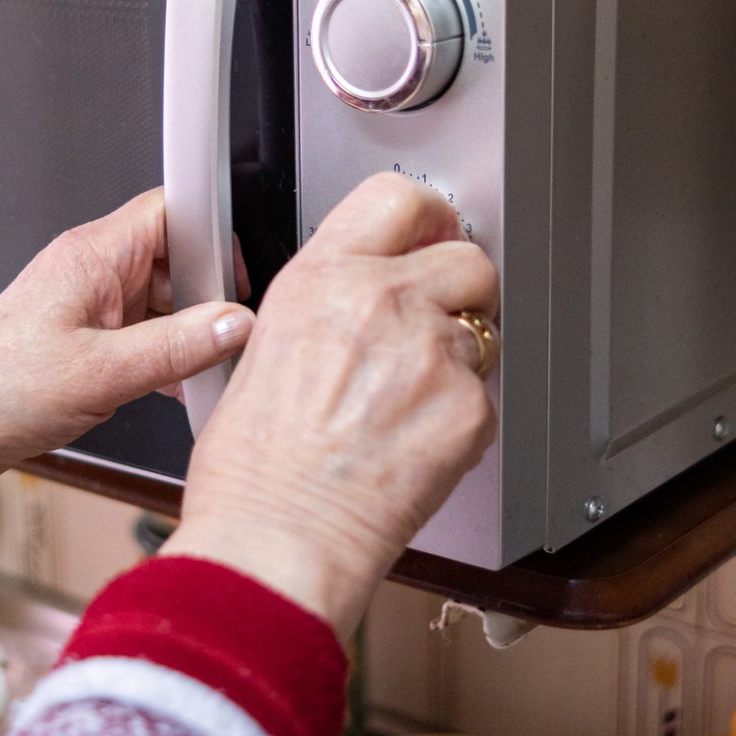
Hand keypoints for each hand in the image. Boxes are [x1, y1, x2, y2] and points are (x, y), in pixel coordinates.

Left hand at [0, 188, 253, 510]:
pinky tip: (167, 388)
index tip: (235, 278)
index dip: (213, 235)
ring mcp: (84, 305)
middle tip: (218, 338)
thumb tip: (233, 325)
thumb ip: (177, 347)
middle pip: (172, 258)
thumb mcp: (102, 374)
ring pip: (159, 300)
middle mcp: (89, 272)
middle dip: (203, 297)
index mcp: (92, 256)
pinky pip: (138, 333)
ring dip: (181, 334)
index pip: (170, 208)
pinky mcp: (80, 340)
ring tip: (189, 372)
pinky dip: (160, 356)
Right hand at [160, 173, 498, 635]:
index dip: (429, 214)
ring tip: (406, 406)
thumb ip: (321, 308)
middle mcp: (383, 302)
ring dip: (456, 359)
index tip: (434, 231)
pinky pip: (483, 397)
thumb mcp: (260, 352)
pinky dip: (459, 419)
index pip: (399, 197)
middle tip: (437, 324)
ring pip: (480, 331)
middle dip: (460, 289)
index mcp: (322, 279)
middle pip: (468, 259)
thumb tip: (353, 302)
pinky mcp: (468, 410)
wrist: (278, 539)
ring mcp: (432, 354)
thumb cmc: (252, 469)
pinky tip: (412, 445)